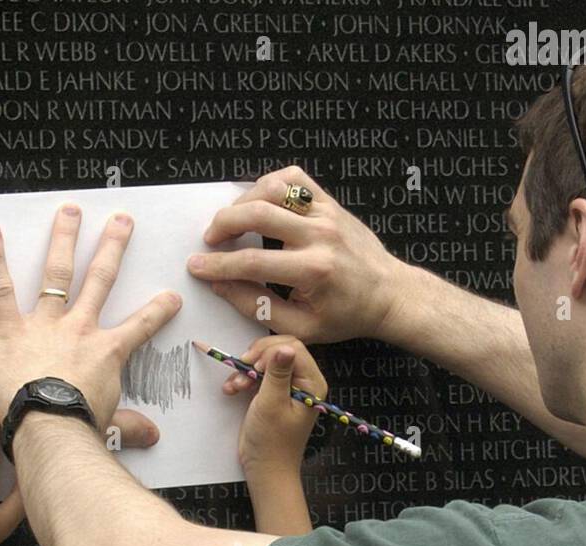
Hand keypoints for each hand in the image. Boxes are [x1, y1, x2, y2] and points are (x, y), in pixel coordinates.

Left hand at [0, 207, 181, 441]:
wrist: (51, 428)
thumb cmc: (80, 427)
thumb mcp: (111, 425)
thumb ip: (130, 427)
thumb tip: (152, 437)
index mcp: (107, 352)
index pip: (141, 327)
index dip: (159, 310)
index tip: (171, 296)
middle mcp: (81, 327)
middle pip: (101, 279)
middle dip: (113, 247)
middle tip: (121, 221)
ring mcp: (47, 323)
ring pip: (57, 272)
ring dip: (63, 238)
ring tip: (68, 211)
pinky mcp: (12, 328)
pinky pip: (1, 289)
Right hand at [189, 165, 412, 343]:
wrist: (388, 295)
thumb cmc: (346, 315)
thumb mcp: (301, 327)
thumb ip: (257, 307)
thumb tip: (221, 285)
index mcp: (313, 272)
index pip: (252, 263)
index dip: (218, 265)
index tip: (197, 266)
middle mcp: (320, 236)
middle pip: (258, 214)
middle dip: (224, 225)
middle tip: (209, 239)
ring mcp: (326, 214)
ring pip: (273, 188)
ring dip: (243, 201)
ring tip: (231, 222)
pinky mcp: (330, 203)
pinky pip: (294, 179)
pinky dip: (269, 184)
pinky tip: (259, 202)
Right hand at [232, 335, 325, 479]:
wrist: (265, 468)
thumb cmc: (272, 442)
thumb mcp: (272, 404)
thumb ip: (278, 374)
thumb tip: (284, 347)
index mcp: (312, 383)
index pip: (294, 348)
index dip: (271, 352)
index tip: (253, 367)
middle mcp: (303, 381)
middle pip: (279, 349)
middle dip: (257, 358)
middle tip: (242, 370)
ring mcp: (287, 386)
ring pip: (266, 360)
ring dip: (246, 369)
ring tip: (235, 385)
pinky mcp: (272, 392)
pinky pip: (258, 374)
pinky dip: (243, 378)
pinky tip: (232, 389)